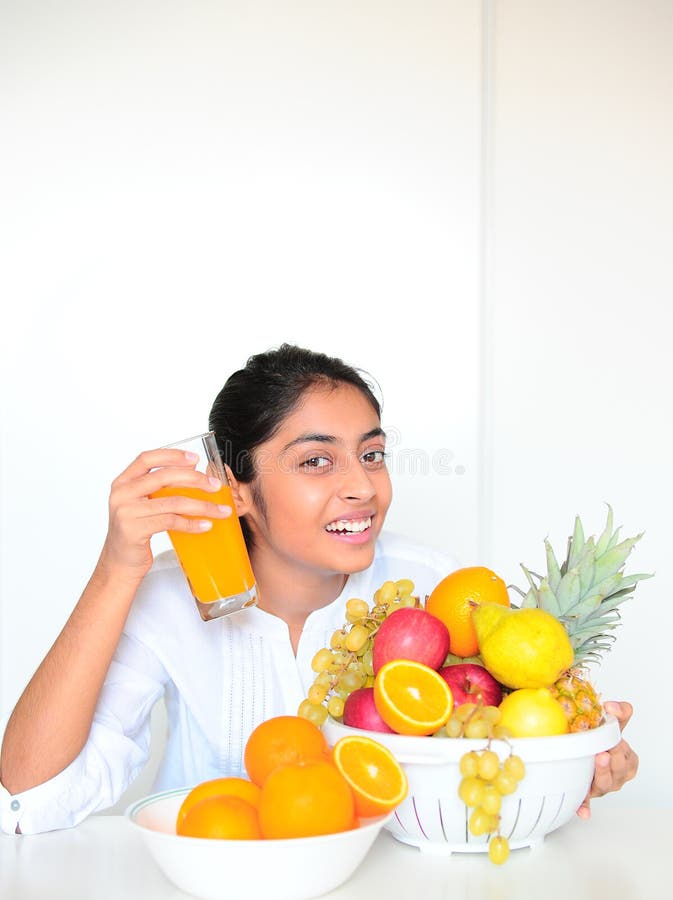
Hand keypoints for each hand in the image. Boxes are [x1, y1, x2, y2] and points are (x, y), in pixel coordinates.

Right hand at [98, 448, 231, 580]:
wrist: (120, 562)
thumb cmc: (135, 532)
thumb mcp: (144, 504)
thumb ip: (160, 486)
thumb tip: (193, 468)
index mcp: (123, 482)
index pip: (147, 458)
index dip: (172, 455)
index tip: (195, 459)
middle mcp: (122, 493)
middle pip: (164, 477)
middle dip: (195, 479)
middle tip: (215, 486)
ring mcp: (126, 512)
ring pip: (173, 501)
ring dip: (201, 505)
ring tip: (220, 510)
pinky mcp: (134, 530)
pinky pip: (171, 521)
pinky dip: (192, 523)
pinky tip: (205, 525)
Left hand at [577, 700, 637, 818]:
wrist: (585, 747)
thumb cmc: (602, 738)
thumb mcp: (614, 723)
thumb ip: (619, 711)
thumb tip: (612, 706)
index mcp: (626, 762)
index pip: (630, 760)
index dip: (624, 752)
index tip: (616, 742)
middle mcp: (616, 776)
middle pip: (618, 773)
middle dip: (613, 762)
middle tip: (604, 751)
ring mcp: (601, 785)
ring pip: (605, 786)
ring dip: (602, 776)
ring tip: (597, 762)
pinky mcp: (586, 793)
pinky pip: (585, 802)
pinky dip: (585, 807)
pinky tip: (583, 812)